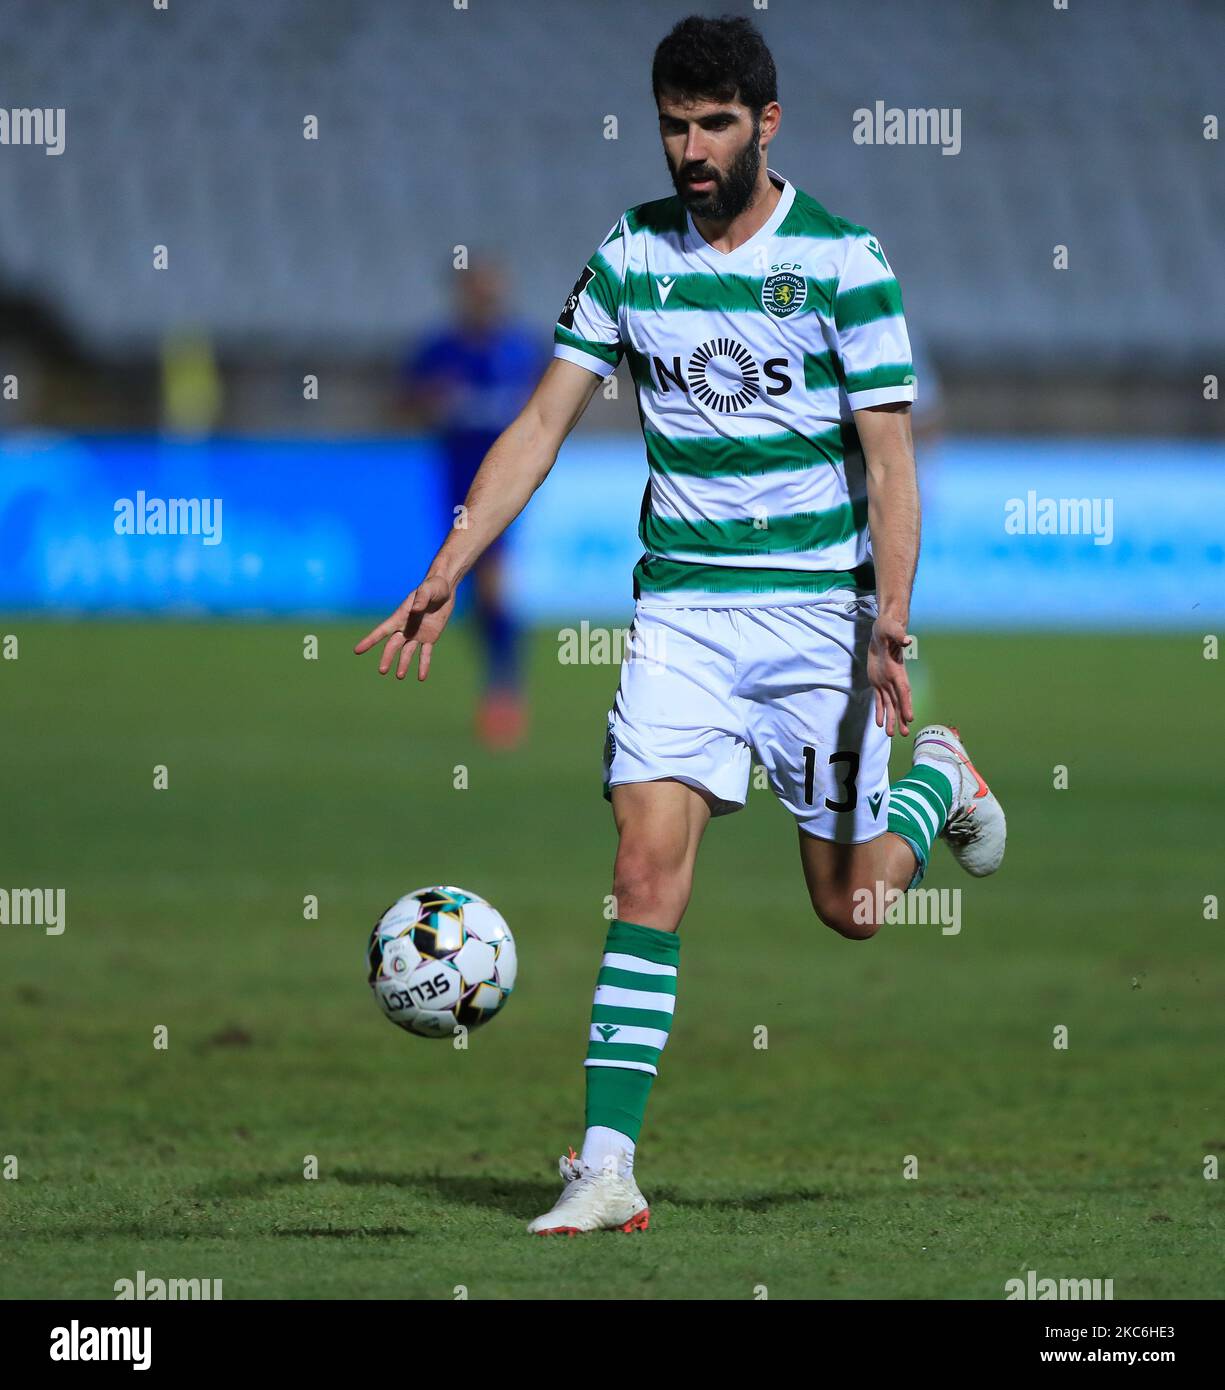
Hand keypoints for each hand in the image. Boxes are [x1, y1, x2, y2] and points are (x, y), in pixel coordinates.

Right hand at [353, 574, 455, 680]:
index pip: (382, 631)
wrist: (445, 590)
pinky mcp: (429, 638)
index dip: (370, 641)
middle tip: (382, 671)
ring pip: (407, 653)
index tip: (357, 650)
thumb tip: (415, 610)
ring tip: (400, 676)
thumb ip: (421, 599)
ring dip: (403, 664)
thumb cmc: (433, 586)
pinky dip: (423, 665)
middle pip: (393, 646)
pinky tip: (421, 677)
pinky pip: (425, 654)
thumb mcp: (428, 590)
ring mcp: (417, 635)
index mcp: (400, 616)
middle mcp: (406, 628)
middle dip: (387, 658)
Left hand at [867, 614, 913, 736]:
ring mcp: (886, 682)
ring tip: (891, 735)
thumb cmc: (888, 628)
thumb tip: (907, 641)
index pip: (904, 690)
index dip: (907, 704)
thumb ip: (898, 636)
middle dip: (901, 718)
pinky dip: (880, 711)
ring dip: (891, 719)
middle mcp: (894, 679)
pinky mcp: (878, 681)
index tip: (910, 718)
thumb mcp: (891, 630)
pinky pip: (879, 700)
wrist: (884, 630)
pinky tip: (880, 724)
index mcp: (898, 670)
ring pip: (889, 704)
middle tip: (905, 734)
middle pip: (899, 702)